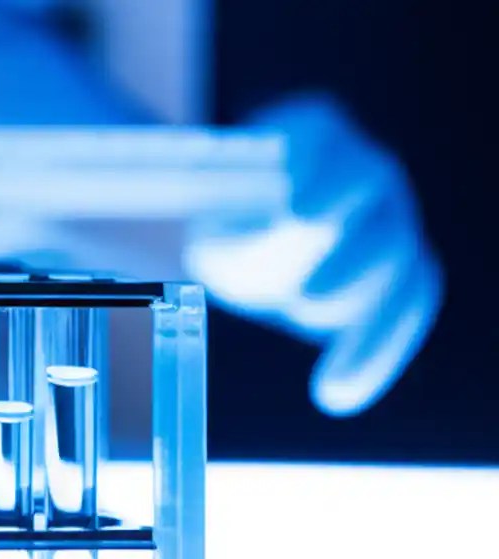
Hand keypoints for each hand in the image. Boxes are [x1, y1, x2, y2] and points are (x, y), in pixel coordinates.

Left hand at [184, 93, 441, 415]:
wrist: (227, 220)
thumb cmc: (205, 205)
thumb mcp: (188, 206)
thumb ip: (200, 214)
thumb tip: (229, 243)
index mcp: (312, 130)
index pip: (327, 145)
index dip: (323, 178)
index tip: (296, 214)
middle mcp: (363, 172)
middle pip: (376, 208)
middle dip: (350, 257)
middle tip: (306, 295)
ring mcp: (387, 222)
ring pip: (404, 271)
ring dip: (369, 325)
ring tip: (323, 374)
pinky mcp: (392, 275)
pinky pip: (401, 311)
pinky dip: (372, 356)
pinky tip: (336, 394)